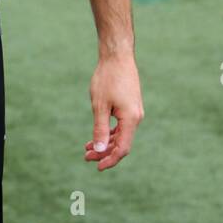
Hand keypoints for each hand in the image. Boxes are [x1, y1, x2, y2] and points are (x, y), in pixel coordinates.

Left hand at [85, 53, 143, 170]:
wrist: (117, 56)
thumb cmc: (107, 78)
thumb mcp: (100, 106)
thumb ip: (100, 129)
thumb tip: (100, 151)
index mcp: (131, 119)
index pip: (122, 148)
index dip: (110, 160)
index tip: (97, 166)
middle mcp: (136, 118)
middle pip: (122, 143)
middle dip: (104, 152)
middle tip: (86, 157)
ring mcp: (134, 112)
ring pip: (121, 134)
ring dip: (106, 142)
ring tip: (88, 148)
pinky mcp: (130, 106)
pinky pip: (121, 125)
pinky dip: (110, 132)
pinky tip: (98, 135)